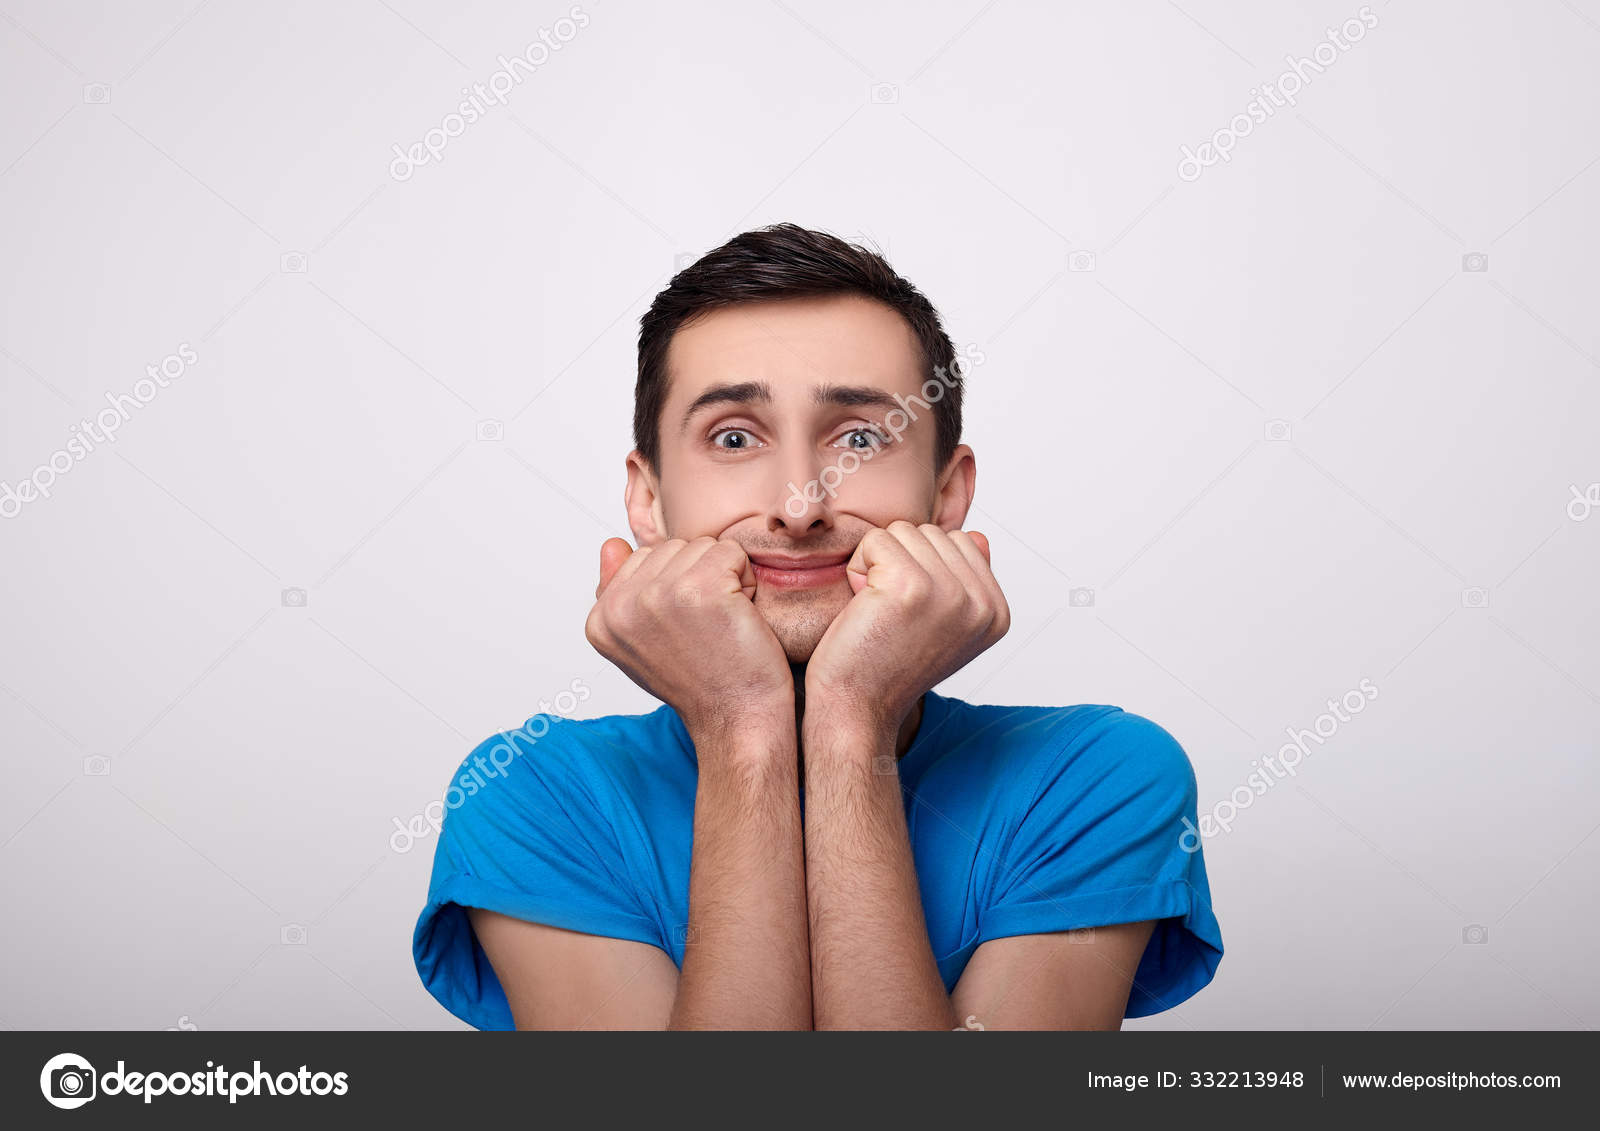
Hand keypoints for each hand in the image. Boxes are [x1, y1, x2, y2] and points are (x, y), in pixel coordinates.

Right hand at [585, 536, 794, 735]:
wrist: (738, 719)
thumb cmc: (702, 682)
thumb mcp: (646, 641)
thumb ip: (622, 592)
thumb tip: (611, 544)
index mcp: (601, 619)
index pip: (644, 559)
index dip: (676, 587)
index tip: (683, 632)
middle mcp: (620, 606)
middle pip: (673, 547)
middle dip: (700, 578)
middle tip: (707, 628)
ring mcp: (656, 595)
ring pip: (702, 546)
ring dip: (725, 579)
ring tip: (722, 623)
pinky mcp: (699, 588)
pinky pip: (731, 552)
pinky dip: (746, 580)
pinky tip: (739, 617)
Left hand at [804, 522, 1009, 733]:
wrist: (856, 707)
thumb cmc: (888, 664)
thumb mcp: (943, 624)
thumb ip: (965, 580)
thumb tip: (978, 536)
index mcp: (996, 612)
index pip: (961, 542)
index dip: (924, 567)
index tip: (912, 613)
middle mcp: (983, 604)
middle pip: (932, 532)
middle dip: (900, 562)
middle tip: (890, 613)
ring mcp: (951, 594)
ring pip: (904, 531)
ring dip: (878, 564)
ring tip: (877, 609)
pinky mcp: (911, 586)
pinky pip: (877, 539)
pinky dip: (859, 567)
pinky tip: (862, 605)